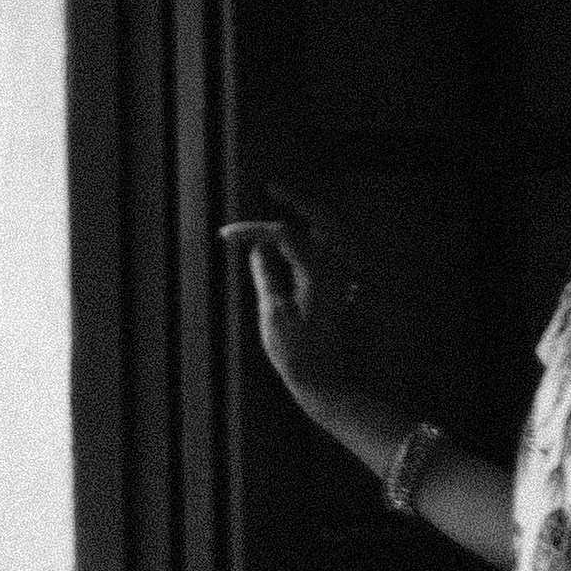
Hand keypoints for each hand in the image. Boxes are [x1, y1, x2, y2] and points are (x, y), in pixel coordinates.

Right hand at [216, 202, 362, 415]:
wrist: (326, 383)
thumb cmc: (297, 355)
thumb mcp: (273, 315)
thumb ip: (266, 276)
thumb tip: (259, 250)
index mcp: (319, 274)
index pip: (284, 234)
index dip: (254, 230)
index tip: (226, 235)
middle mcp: (337, 270)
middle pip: (324, 219)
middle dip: (299, 200)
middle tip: (273, 187)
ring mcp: (344, 278)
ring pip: (334, 232)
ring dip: (313, 214)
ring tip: (288, 201)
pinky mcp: (342, 288)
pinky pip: (335, 249)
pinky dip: (319, 234)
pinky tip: (301, 233)